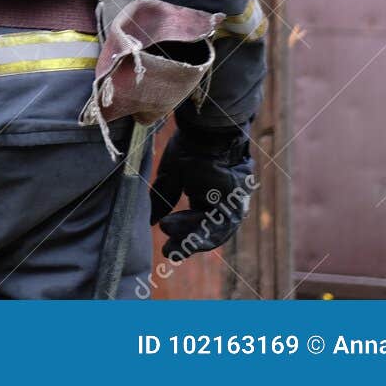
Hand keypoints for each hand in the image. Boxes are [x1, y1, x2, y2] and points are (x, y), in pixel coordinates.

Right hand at [148, 124, 253, 257]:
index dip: (182, 236)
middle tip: (168, 253)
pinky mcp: (236, 203)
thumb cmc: (190, 146)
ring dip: (190, 240)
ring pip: (213, 232)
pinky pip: (218, 225)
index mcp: (207, 196)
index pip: (197, 224)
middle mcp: (222, 203)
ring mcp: (231, 204)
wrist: (206, 131)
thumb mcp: (171, 175)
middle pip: (207, 232)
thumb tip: (150, 221)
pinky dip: (196, 230)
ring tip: (169, 244)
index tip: (165, 247)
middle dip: (186, 243)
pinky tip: (171, 228)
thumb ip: (163, 199)